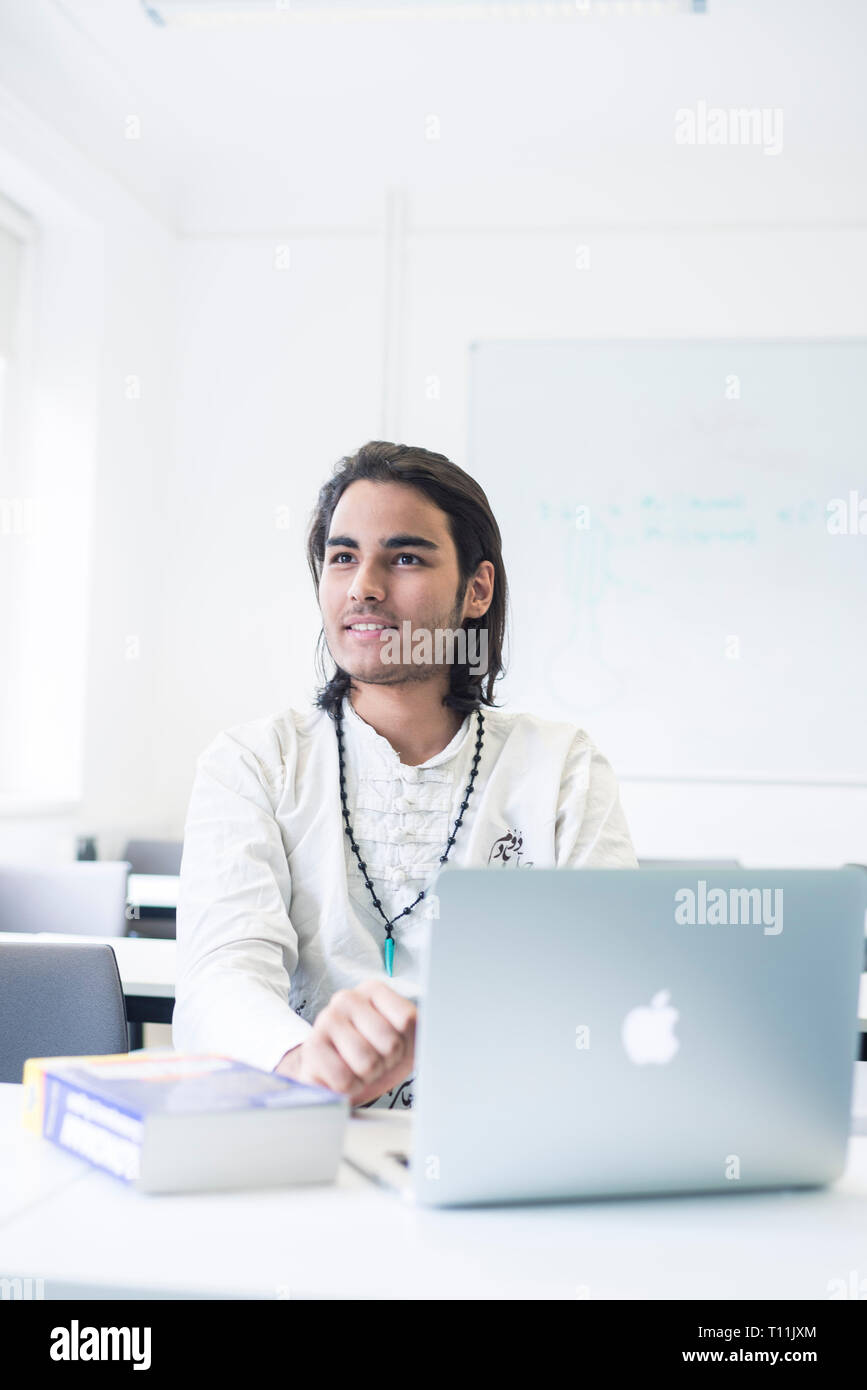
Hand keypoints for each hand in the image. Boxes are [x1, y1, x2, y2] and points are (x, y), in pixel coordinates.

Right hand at [273, 980, 415, 1107]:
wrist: (336, 1080)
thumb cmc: (376, 1057)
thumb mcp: (408, 1041)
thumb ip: (425, 1030)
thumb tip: (445, 1032)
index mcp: (373, 990)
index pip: (407, 1019)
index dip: (405, 1043)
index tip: (393, 1045)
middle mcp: (346, 998)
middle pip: (390, 1042)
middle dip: (386, 1062)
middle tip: (375, 1061)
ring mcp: (325, 1021)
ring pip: (368, 1061)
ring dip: (368, 1076)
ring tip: (358, 1069)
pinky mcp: (311, 1050)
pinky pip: (344, 1079)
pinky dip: (350, 1088)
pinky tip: (343, 1078)